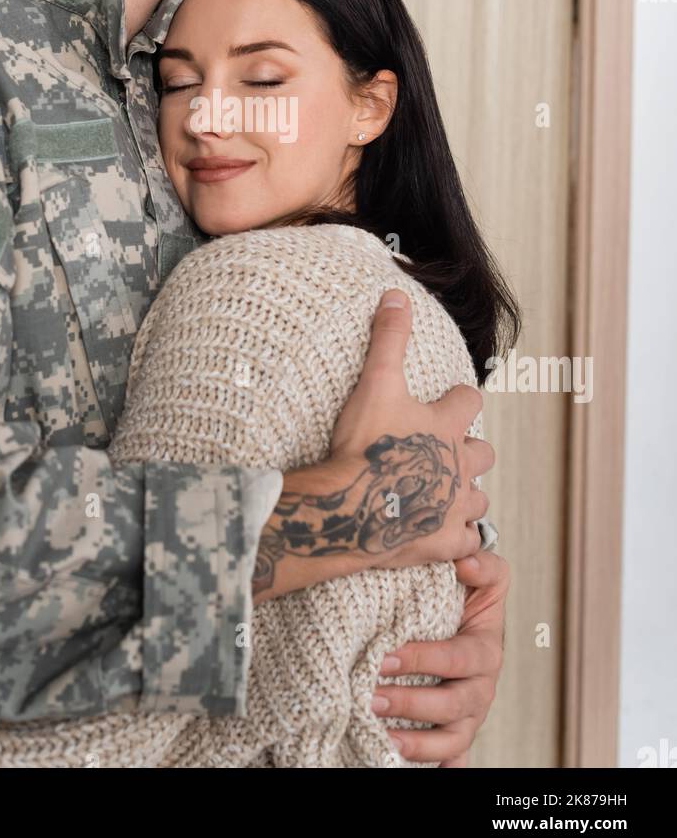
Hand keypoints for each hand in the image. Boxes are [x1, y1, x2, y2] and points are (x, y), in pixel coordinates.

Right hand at [329, 289, 493, 568]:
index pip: (469, 401)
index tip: (449, 399)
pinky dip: (460, 539)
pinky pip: (468, 542)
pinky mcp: (445, 542)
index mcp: (447, 424)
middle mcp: (460, 464)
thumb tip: (397, 295)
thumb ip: (388, 338)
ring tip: (446, 491)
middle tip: (444, 449)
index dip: (459, 399)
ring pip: (480, 498)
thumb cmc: (365, 445)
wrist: (353, 508)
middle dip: (469, 449)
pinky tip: (446, 536)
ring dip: (467, 492)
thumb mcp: (376, 382)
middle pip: (483, 452)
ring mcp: (455, 505)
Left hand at [370, 548, 508, 764]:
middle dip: (411, 703)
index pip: (457, 658)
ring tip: (380, 734)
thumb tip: (465, 561)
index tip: (384, 655)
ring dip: (416, 743)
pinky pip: (453, 759)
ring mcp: (469, 716)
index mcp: (485, 650)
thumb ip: (481, 565)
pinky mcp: (458, 734)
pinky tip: (402, 764)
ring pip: (451, 739)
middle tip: (371, 696)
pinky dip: (436, 767)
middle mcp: (481, 687)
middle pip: (452, 705)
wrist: (467, 615)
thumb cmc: (466, 595)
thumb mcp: (482, 576)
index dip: (423, 659)